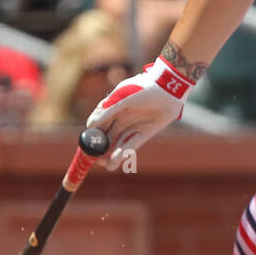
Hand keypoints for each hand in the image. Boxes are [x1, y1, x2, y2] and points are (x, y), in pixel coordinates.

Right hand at [85, 55, 192, 169]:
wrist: (169, 89)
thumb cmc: (144, 89)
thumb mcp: (123, 98)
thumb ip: (108, 111)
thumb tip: (90, 125)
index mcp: (113, 108)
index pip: (98, 125)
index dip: (92, 136)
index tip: (86, 145)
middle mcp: (121, 119)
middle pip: (107, 138)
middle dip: (100, 150)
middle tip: (95, 159)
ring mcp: (133, 126)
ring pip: (118, 144)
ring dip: (111, 155)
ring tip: (106, 165)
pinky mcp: (145, 133)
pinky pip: (131, 145)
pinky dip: (123, 153)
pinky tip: (115, 160)